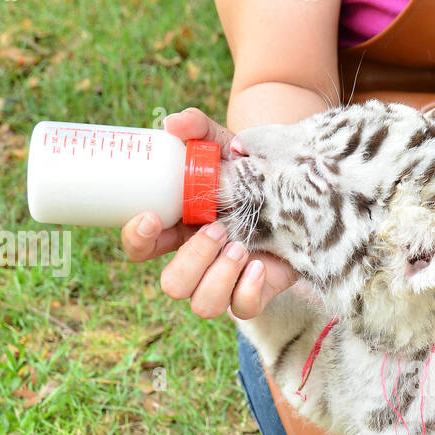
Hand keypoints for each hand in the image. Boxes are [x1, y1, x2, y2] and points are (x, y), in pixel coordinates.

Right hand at [119, 107, 297, 319]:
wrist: (297, 187)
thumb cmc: (248, 167)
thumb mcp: (222, 143)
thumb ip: (197, 128)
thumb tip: (173, 124)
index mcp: (178, 228)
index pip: (140, 247)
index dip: (137, 238)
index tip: (153, 216)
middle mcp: (199, 260)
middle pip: (171, 284)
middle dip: (192, 260)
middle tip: (217, 229)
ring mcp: (227, 279)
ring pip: (203, 304)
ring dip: (218, 277)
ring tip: (241, 247)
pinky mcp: (259, 290)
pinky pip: (244, 310)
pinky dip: (249, 291)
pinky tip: (260, 265)